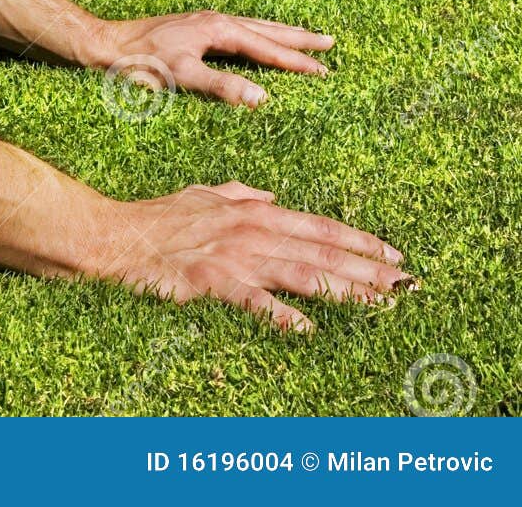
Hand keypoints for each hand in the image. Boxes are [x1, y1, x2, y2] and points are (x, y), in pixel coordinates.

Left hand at [95, 10, 335, 106]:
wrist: (106, 44)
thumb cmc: (140, 63)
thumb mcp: (181, 77)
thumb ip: (222, 88)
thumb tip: (262, 99)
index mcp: (218, 29)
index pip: (266, 48)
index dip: (296, 61)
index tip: (325, 70)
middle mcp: (217, 20)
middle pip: (267, 30)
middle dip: (298, 38)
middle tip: (331, 42)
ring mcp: (207, 22)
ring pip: (255, 27)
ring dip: (282, 33)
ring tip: (306, 36)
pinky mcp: (197, 28)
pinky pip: (240, 30)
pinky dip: (260, 35)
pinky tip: (259, 40)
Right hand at [95, 181, 414, 332]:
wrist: (116, 235)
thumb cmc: (158, 218)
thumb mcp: (204, 195)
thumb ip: (241, 195)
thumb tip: (271, 197)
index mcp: (256, 211)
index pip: (321, 226)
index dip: (360, 240)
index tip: (394, 254)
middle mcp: (253, 229)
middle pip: (323, 250)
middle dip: (369, 268)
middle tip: (408, 285)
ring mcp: (234, 255)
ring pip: (301, 273)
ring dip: (344, 289)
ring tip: (379, 304)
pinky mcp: (211, 280)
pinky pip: (253, 301)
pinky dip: (280, 315)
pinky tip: (307, 329)